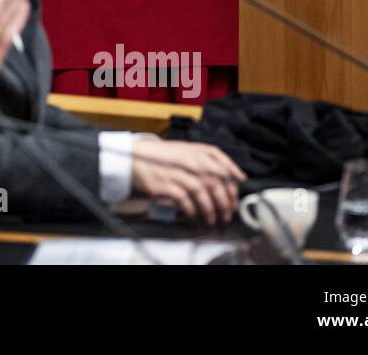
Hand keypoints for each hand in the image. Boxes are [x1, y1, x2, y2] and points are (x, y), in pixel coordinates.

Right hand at [129, 140, 246, 224]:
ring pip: (201, 190)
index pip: (217, 156)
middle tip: (228, 212)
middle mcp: (184, 158)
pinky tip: (194, 215)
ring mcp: (173, 171)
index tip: (238, 184)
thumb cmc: (155, 159)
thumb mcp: (178, 152)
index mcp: (189, 149)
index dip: (231, 170)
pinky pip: (184, 199)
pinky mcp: (163, 184)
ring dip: (210, 208)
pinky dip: (192, 209)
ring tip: (212, 219)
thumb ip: (198, 159)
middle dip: (224, 198)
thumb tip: (223, 176)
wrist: (129, 160)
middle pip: (213, 178)